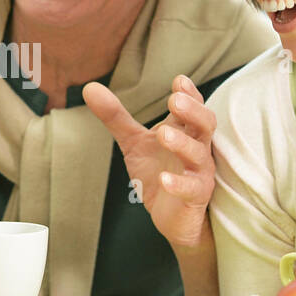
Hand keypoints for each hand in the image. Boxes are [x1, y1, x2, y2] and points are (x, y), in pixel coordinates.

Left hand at [84, 75, 217, 251]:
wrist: (169, 215)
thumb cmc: (158, 171)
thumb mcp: (134, 141)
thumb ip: (115, 116)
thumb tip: (89, 87)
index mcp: (185, 130)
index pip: (194, 107)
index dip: (190, 94)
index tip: (179, 80)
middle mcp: (197, 147)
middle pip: (205, 124)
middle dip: (193, 111)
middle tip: (174, 100)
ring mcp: (199, 172)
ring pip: (198, 154)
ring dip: (182, 143)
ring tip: (162, 134)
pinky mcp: (196, 196)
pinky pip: (191, 189)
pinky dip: (178, 183)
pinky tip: (163, 179)